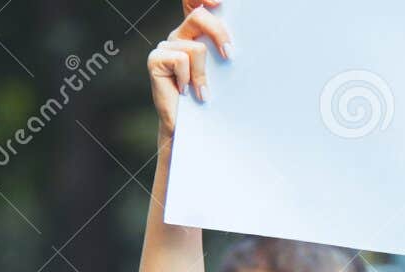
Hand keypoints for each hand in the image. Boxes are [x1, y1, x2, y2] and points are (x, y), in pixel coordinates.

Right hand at [148, 0, 233, 136]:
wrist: (191, 127)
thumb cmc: (210, 99)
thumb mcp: (222, 72)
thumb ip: (226, 50)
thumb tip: (249, 42)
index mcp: (195, 33)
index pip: (194, 2)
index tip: (219, 2)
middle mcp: (179, 35)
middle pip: (199, 15)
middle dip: (218, 32)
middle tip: (230, 55)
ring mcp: (166, 47)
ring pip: (196, 47)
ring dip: (203, 74)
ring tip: (202, 92)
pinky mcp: (155, 60)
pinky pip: (181, 60)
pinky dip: (189, 79)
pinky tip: (186, 92)